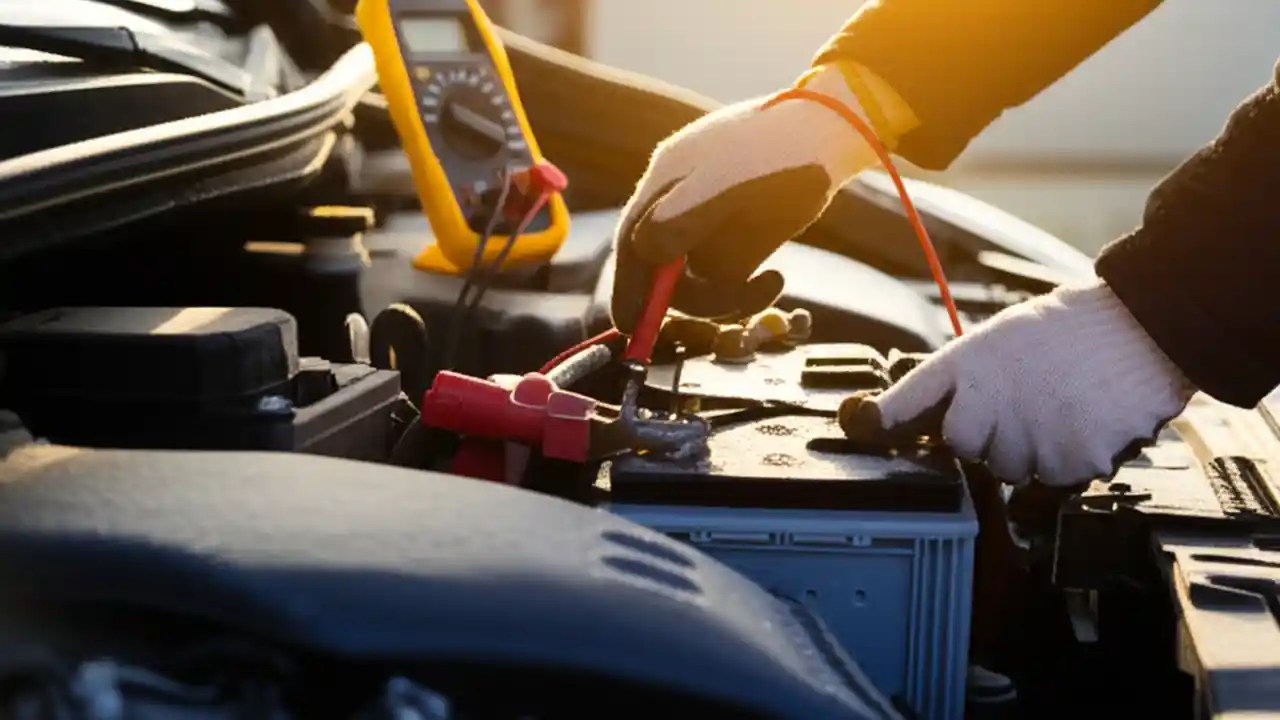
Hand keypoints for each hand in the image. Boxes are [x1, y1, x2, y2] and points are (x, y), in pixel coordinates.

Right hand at [610, 66, 878, 332]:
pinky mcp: (740, 242)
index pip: (633, 244)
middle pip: (661, 269)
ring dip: (724, 297)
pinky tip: (773, 281)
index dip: (628, 286)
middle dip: (688, 298)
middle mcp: (680, 209)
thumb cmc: (776, 151)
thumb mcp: (726, 184)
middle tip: (721, 309)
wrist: (830, 136)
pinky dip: (744, 292)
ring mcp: (710, 227)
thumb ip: (683, 218)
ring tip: (767, 287)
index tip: (629, 325)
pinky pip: (726, 280)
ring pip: (695, 281)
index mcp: (665, 186)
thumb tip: (643, 251)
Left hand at [842, 281, 1195, 486]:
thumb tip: (925, 416)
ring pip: (1017, 470)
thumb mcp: (1001, 339)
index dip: (888, 418)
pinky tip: (1090, 420)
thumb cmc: (1074, 328)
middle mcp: (988, 404)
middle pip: (970, 450)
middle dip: (994, 436)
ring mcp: (1028, 436)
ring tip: (1064, 405)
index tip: (864, 424)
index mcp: (968, 366)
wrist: (1141, 326)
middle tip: (1031, 400)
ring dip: (1036, 451)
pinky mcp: (1069, 461)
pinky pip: (1061, 478)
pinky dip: (1076, 458)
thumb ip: (963, 379)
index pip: (911, 401)